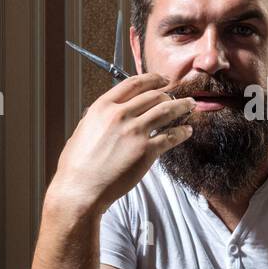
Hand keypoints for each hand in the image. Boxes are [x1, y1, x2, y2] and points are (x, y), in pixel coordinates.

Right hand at [44, 72, 196, 222]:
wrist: (80, 189)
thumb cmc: (77, 164)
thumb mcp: (83, 130)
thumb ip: (98, 118)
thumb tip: (106, 112)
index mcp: (103, 107)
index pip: (133, 84)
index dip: (152, 79)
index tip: (162, 79)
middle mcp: (120, 115)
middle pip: (153, 96)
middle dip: (169, 94)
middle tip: (178, 96)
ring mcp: (135, 132)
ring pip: (167, 110)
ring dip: (182, 106)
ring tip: (190, 105)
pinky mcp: (146, 151)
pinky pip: (171, 136)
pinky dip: (182, 132)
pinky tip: (187, 130)